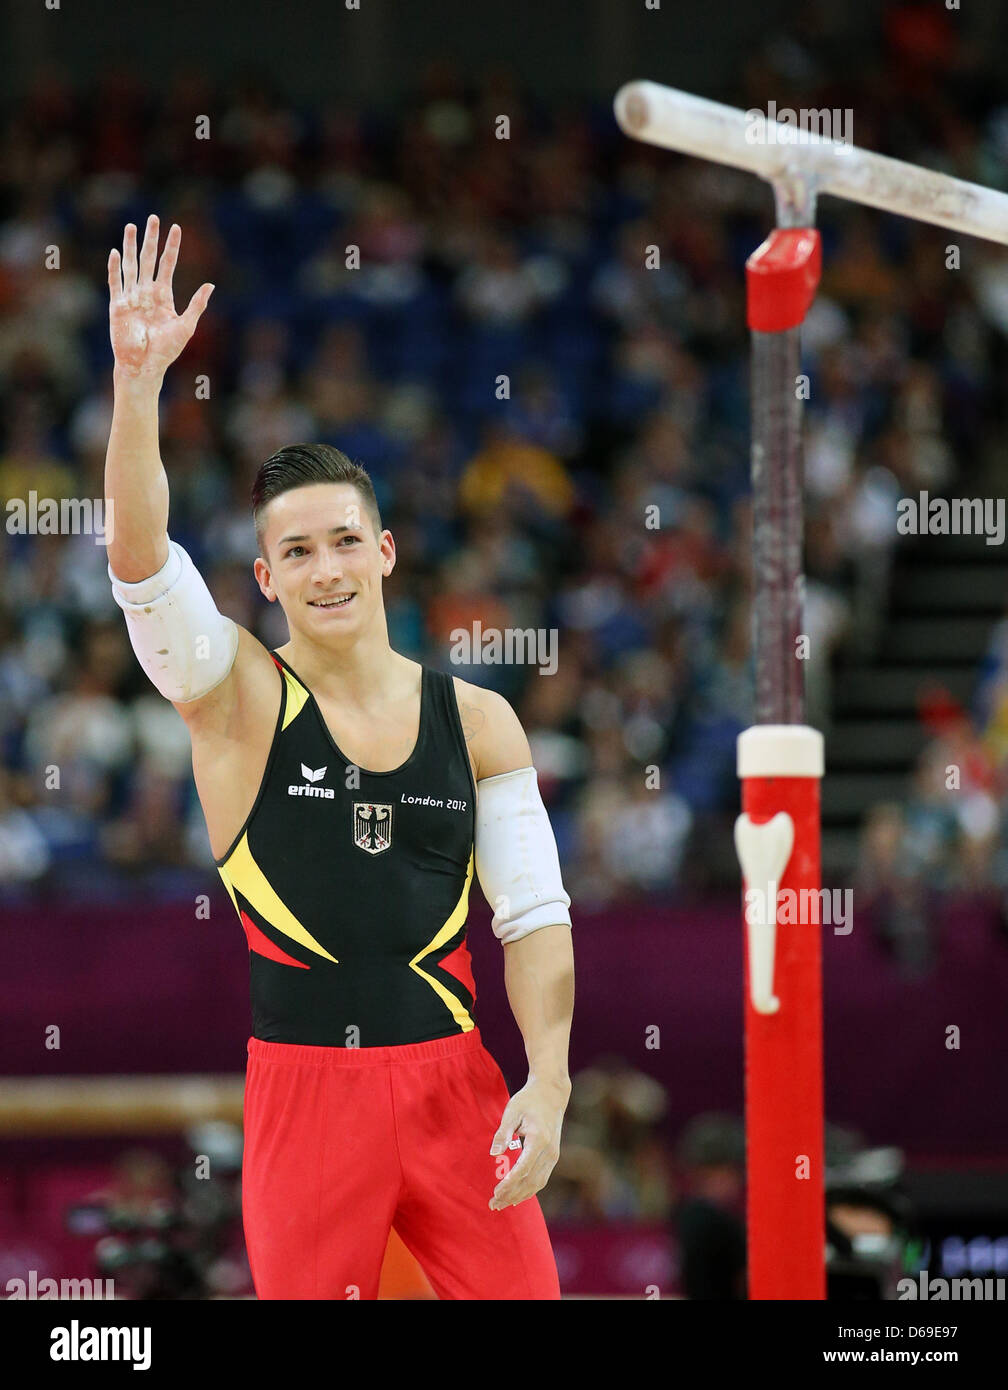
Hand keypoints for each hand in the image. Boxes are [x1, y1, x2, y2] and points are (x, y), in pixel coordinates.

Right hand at [108, 215, 213, 379]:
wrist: (145, 366)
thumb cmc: (166, 351)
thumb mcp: (186, 326)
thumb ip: (196, 305)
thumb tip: (210, 285)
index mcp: (163, 296)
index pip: (167, 264)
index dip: (172, 247)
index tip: (176, 228)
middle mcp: (146, 292)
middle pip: (148, 259)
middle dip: (151, 239)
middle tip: (153, 218)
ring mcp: (131, 297)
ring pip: (131, 265)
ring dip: (130, 246)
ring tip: (131, 227)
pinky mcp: (118, 306)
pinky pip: (116, 283)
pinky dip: (115, 268)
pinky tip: (115, 252)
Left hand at [488, 1075, 569, 1210]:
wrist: (551, 1094)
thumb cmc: (528, 1100)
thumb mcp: (512, 1111)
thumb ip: (503, 1133)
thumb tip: (493, 1154)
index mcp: (539, 1139)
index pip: (524, 1169)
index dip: (509, 1183)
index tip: (495, 1193)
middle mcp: (549, 1151)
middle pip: (531, 1181)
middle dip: (511, 1195)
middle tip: (492, 1205)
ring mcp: (553, 1155)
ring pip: (537, 1184)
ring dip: (519, 1196)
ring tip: (501, 1204)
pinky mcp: (553, 1157)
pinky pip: (541, 1179)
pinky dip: (529, 1191)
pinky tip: (516, 1197)